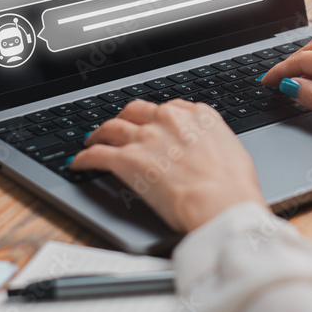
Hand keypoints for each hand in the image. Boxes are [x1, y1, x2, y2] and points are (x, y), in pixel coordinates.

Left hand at [70, 99, 266, 232]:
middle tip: (118, 127)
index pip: (169, 108)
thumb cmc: (233, 186)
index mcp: (197, 115)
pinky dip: (84, 158)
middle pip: (136, 111)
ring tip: (92, 140)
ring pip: (112, 128)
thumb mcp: (232, 151)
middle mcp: (169, 120)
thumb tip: (207, 150)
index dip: (155, 117)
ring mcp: (146, 138)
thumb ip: (212, 142)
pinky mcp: (128, 160)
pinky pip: (97, 154)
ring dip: (99, 133)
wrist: (222, 203)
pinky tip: (78, 163)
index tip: (151, 124)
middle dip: (124, 118)